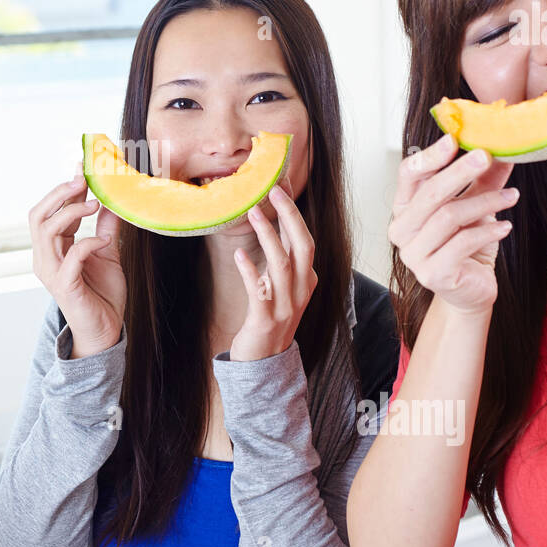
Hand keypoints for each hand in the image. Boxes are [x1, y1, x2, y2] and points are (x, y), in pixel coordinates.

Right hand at [28, 163, 125, 357]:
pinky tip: (104, 242)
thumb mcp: (107, 252)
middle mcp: (45, 258)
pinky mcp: (64, 287)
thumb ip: (106, 227)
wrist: (106, 330)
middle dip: (59, 193)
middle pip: (38, 215)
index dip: (65, 187)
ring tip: (94, 204)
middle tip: (83, 180)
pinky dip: (87, 244)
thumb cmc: (102, 294)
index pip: (49, 210)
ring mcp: (51, 272)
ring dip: (70, 212)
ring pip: (46, 231)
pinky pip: (70, 257)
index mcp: (53, 248)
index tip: (83, 168)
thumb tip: (113, 199)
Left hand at [228, 180, 315, 362]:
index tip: (282, 185)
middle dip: (289, 215)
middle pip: (302, 245)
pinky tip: (239, 254)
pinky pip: (259, 290)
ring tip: (251, 212)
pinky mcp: (265, 319)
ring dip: (267, 235)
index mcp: (307, 279)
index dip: (294, 212)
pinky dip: (250, 270)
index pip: (305, 238)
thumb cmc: (270, 316)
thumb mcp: (283, 285)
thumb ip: (282, 257)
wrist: (264, 361)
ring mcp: (285, 305)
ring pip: (281, 263)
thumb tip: (275, 221)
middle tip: (272, 191)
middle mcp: (301, 290)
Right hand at [388, 134, 516, 316]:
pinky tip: (505, 226)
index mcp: (405, 208)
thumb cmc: (467, 248)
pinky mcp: (433, 274)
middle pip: (430, 193)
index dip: (431, 156)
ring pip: (448, 216)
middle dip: (460, 172)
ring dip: (484, 203)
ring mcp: (414, 254)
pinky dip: (488, 231)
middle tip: (486, 156)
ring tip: (510, 197)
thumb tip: (504, 147)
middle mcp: (402, 230)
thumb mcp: (476, 207)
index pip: (409, 174)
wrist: (471, 291)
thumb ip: (484, 179)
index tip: (455, 138)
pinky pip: (461, 243)